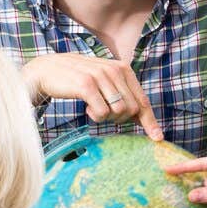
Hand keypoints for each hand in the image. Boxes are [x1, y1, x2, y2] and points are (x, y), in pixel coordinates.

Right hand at [22, 54, 163, 139]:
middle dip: (120, 119)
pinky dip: (95, 116)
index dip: (150, 121)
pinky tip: (87, 108)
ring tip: (94, 109)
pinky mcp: (86, 85)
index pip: (142, 100)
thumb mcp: (104, 81)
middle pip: (132, 110)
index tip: (158, 138)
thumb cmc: (78, 79)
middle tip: (104, 113)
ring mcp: (100, 77)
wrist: (48, 69)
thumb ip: (122, 94)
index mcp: (123, 69)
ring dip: (106, 118)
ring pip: (119, 112)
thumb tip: (141, 117)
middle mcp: (114, 70)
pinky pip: (102, 113)